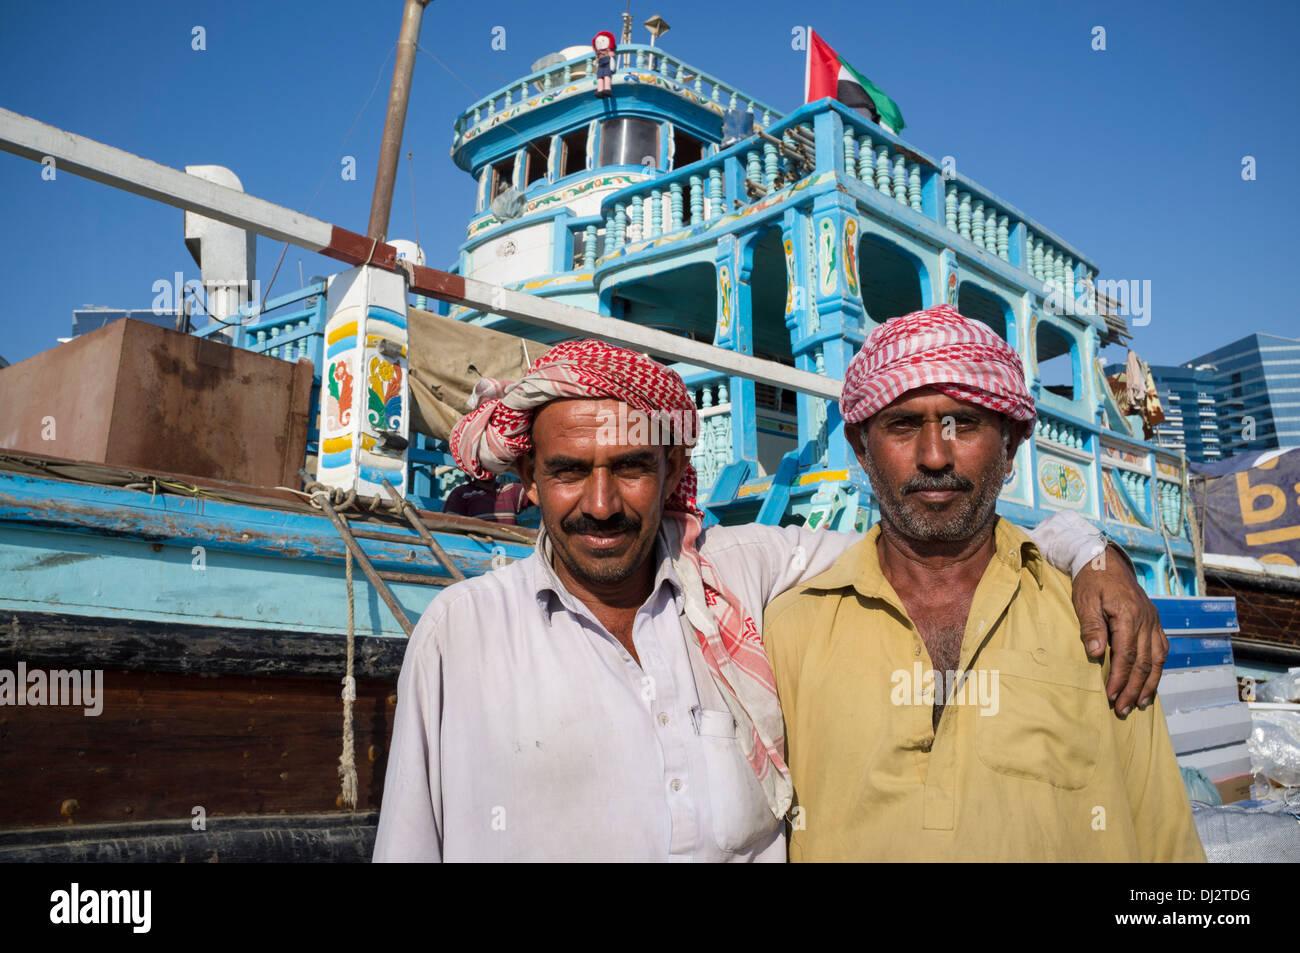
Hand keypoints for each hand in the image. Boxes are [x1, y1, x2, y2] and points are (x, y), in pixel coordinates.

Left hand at [1071, 544, 1167, 717]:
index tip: (1111, 696)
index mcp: (1129, 615)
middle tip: (1123, 709)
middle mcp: (1147, 620)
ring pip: (1157, 659)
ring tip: (1139, 704)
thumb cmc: (1092, 582)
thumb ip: (1091, 626)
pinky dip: (1157, 669)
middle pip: (1144, 662)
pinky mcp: (1154, 622)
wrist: (1106, 561)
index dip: (1119, 678)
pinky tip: (1150, 683)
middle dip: (1133, 688)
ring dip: (1149, 684)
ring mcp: (1153, 621)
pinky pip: (1161, 649)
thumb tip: (1096, 653)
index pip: (1127, 654)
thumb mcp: (1085, 600)